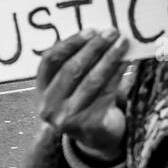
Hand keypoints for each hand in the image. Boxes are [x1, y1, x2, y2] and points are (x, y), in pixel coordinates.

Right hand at [34, 29, 130, 161]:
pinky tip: (127, 61)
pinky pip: (107, 93)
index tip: (90, 30)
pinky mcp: (89, 124)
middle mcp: (49, 106)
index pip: (50, 60)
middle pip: (72, 69)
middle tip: (111, 32)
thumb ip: (75, 62)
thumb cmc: (82, 101)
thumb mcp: (69, 86)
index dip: (70, 43)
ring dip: (109, 58)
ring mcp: (68, 118)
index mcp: (40, 91)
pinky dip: (118, 75)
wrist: (94, 137)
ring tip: (123, 43)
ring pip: (92, 81)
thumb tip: (99, 32)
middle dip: (94, 48)